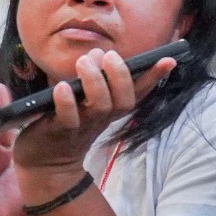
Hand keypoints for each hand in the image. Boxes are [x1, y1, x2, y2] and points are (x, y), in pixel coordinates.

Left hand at [11, 48, 176, 174]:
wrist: (47, 162)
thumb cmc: (67, 123)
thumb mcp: (85, 100)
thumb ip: (93, 76)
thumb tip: (97, 53)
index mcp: (112, 109)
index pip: (138, 92)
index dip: (154, 77)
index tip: (168, 60)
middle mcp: (102, 118)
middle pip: (123, 100)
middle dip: (120, 75)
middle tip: (109, 55)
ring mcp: (83, 126)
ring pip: (100, 106)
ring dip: (94, 81)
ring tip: (84, 61)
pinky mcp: (60, 132)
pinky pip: (68, 118)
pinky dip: (66, 101)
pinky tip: (62, 86)